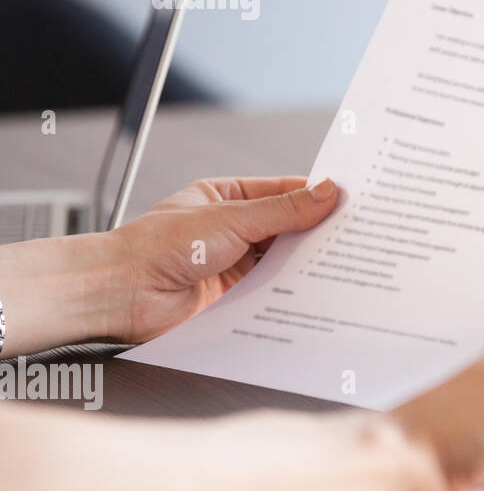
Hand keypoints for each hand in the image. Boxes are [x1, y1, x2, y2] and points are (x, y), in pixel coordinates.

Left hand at [112, 176, 339, 343]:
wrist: (122, 295)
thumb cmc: (156, 247)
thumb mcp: (230, 218)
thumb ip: (283, 209)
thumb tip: (326, 192)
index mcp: (228, 198)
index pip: (283, 192)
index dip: (316, 194)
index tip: (348, 197)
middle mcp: (234, 231)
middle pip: (289, 228)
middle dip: (317, 230)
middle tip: (354, 230)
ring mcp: (236, 265)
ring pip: (285, 261)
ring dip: (307, 262)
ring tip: (341, 260)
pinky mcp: (238, 298)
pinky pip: (276, 292)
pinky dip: (295, 291)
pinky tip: (315, 289)